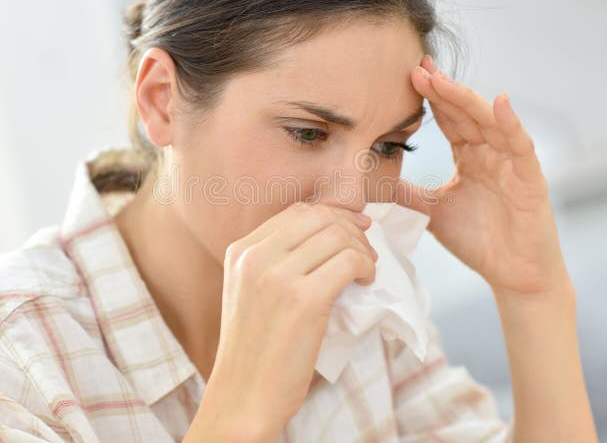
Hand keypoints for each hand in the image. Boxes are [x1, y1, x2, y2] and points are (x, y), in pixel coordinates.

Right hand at [200, 202, 377, 437]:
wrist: (244, 395)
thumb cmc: (255, 350)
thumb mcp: (250, 293)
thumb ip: (277, 262)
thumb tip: (332, 235)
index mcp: (241, 251)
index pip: (297, 212)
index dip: (333, 216)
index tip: (353, 232)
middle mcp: (255, 257)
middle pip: (320, 217)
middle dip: (352, 230)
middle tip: (365, 254)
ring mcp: (277, 276)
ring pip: (338, 236)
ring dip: (362, 250)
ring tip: (366, 271)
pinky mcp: (303, 299)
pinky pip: (349, 262)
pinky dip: (366, 268)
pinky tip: (366, 282)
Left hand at [394, 55, 567, 296]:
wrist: (513, 275)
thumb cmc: (480, 241)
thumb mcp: (434, 211)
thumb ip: (408, 194)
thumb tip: (372, 182)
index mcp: (469, 156)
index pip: (448, 119)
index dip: (430, 97)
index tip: (407, 75)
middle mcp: (491, 152)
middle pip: (465, 113)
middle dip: (442, 90)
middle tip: (418, 67)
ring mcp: (511, 162)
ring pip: (488, 122)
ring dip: (466, 99)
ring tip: (442, 80)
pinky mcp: (530, 178)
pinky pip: (520, 145)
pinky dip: (511, 122)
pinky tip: (500, 101)